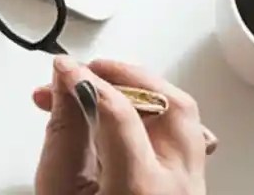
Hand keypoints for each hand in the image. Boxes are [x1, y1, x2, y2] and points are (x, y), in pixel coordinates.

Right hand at [33, 56, 207, 194]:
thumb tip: (67, 88)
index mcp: (139, 191)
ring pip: (185, 118)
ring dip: (144, 94)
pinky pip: (187, 137)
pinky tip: (132, 116)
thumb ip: (64, 135)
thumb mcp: (59, 191)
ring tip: (105, 92)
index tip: (63, 71)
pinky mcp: (194, 188)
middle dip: (128, 77)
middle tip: (90, 72)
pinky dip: (156, 116)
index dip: (86, 82)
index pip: (118, 113)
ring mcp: (193, 189)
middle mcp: (177, 188)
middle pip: (172, 107)